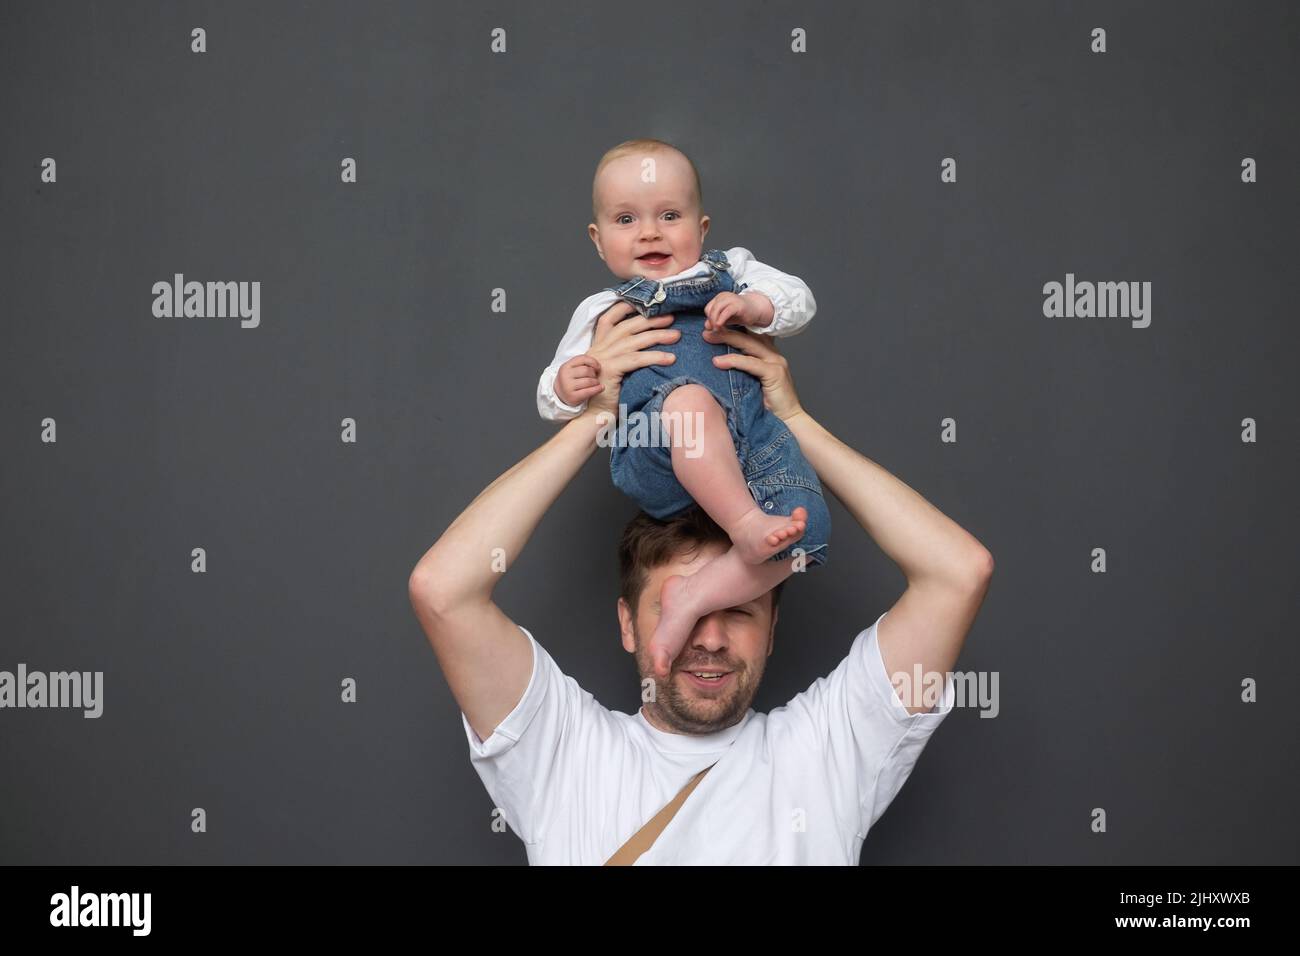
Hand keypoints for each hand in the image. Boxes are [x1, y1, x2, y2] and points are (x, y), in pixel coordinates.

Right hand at [554, 354, 602, 406]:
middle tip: (594, 378)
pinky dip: (597, 389)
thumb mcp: (573, 369)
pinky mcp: (573, 397)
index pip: (583, 359)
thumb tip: (598, 367)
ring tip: (595, 383)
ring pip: (589, 381)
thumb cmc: (571, 380)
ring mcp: (568, 387)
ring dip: (596, 382)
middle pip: (587, 370)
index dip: (593, 362)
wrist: (560, 395)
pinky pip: (589, 391)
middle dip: (594, 374)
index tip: (598, 367)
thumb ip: (583, 364)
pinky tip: (601, 388)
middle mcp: (565, 376)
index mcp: (566, 366)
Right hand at [579, 302, 680, 419]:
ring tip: (676, 336)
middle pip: (627, 326)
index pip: (608, 319)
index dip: (624, 307)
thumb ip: (624, 358)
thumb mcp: (613, 372)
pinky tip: (670, 358)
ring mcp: (603, 359)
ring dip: (658, 336)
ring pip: (634, 341)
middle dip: (650, 319)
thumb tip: (647, 347)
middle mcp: (600, 349)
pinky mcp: (610, 370)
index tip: (643, 302)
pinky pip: (636, 360)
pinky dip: (655, 356)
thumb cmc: (606, 397)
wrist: (592, 416)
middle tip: (671, 317)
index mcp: (598, 346)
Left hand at [702, 326, 804, 421]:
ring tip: (708, 337)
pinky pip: (750, 363)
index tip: (713, 327)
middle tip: (706, 328)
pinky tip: (717, 362)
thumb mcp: (750, 384)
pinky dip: (732, 361)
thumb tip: (715, 365)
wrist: (788, 422)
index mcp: (768, 356)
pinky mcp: (775, 373)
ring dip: (726, 339)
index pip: (750, 335)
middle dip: (725, 330)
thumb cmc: (767, 407)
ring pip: (748, 345)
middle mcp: (774, 356)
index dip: (732, 329)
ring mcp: (776, 362)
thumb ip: (740, 372)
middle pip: (747, 336)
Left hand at [703, 291, 773, 331]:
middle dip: (711, 321)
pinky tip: (720, 327)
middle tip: (714, 330)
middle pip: (710, 309)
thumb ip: (716, 321)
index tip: (714, 327)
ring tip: (717, 329)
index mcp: (720, 298)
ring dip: (714, 321)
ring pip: (716, 309)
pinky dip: (721, 320)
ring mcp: (731, 299)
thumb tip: (706, 326)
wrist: (756, 310)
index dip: (709, 319)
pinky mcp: (738, 305)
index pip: (708, 308)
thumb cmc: (740, 314)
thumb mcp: (725, 318)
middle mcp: (724, 296)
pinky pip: (726, 312)